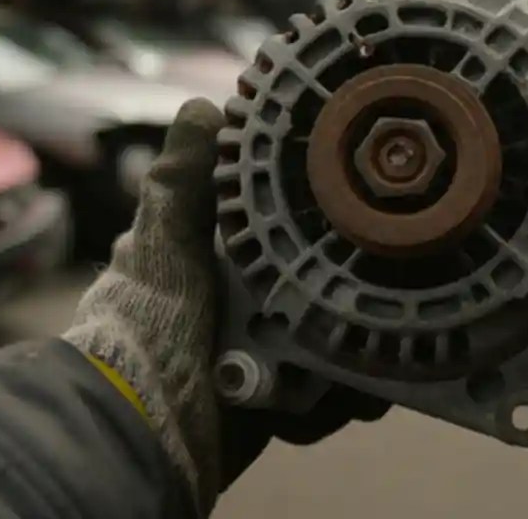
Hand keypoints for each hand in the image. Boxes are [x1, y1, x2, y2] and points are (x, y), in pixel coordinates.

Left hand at [64, 99, 385, 514]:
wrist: (140, 422)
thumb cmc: (152, 321)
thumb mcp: (166, 237)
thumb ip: (185, 178)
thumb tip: (204, 105)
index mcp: (219, 260)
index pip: (287, 232)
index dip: (325, 227)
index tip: (364, 219)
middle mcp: (242, 308)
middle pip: (320, 293)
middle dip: (351, 301)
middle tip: (387, 302)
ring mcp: (260, 360)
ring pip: (330, 348)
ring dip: (351, 358)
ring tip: (372, 363)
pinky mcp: (272, 408)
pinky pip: (323, 399)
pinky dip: (330, 402)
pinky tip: (337, 399)